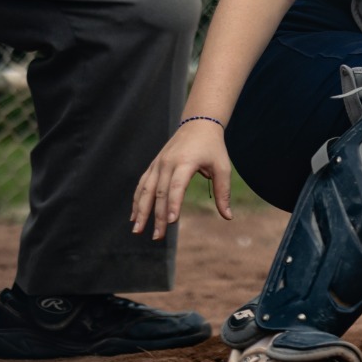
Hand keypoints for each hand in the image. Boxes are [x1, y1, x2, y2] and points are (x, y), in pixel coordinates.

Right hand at [131, 117, 233, 238]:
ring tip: (137, 230)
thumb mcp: (223, 167)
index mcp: (185, 162)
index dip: (174, 204)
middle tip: (158, 237)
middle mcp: (167, 163)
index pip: (176, 186)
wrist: (198, 124)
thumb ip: (223, 192)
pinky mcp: (153, 166)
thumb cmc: (213, 147)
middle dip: (158, 216)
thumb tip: (228, 217)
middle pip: (160, 193)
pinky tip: (134, 216)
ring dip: (141, 211)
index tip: (172, 221)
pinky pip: (142, 185)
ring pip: (145, 190)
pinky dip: (136, 201)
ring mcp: (157, 164)